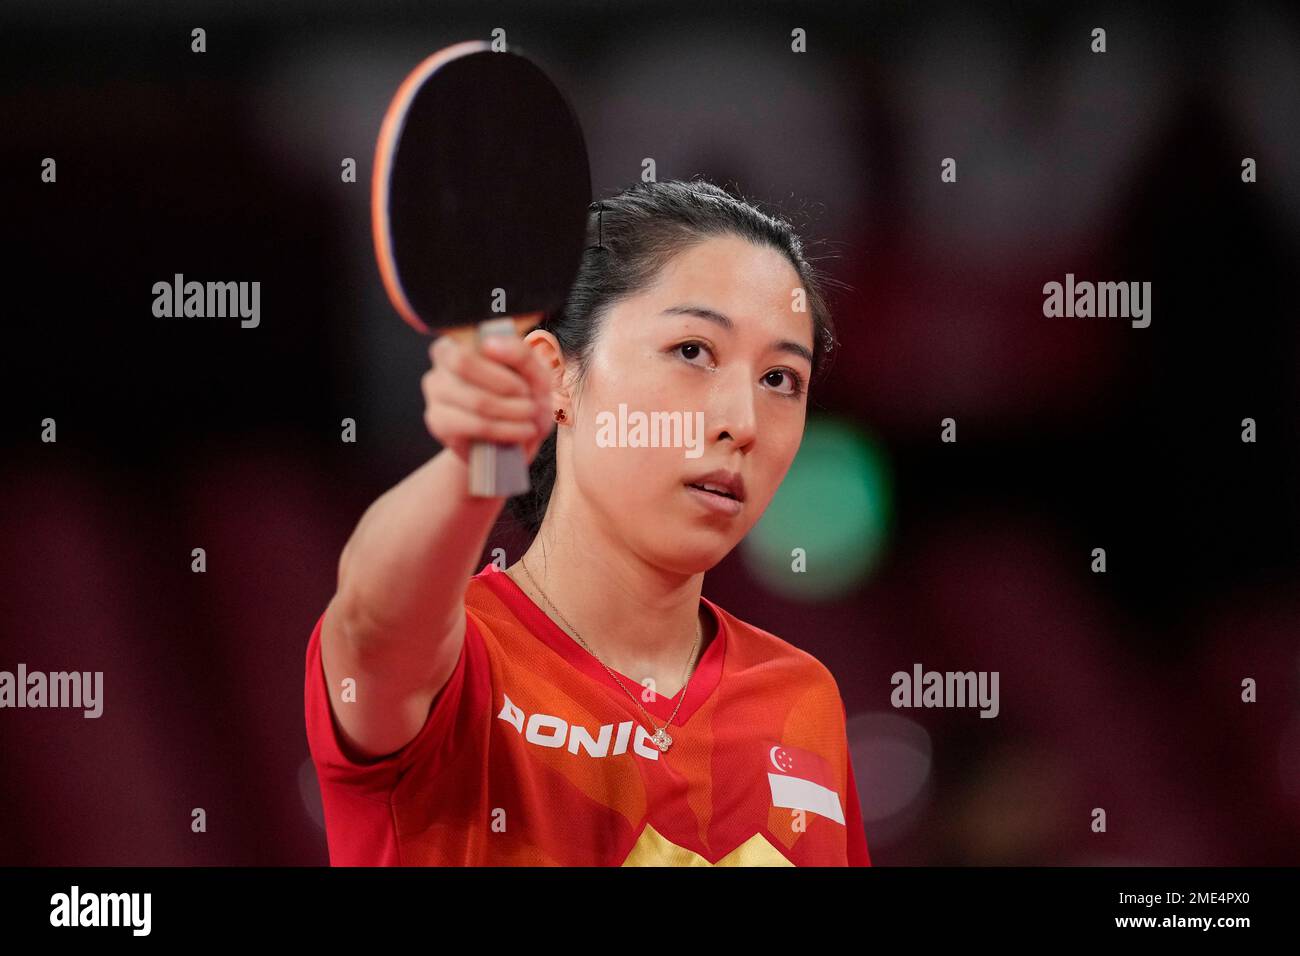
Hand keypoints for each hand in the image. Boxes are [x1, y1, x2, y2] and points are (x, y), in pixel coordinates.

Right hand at [421, 332, 555, 468]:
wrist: (513, 443)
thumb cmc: (523, 400)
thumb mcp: (534, 373)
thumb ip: (519, 354)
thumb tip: (490, 343)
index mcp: (465, 336)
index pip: (476, 336)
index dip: (506, 357)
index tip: (525, 375)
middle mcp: (441, 360)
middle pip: (464, 362)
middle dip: (507, 385)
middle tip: (528, 397)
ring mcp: (435, 391)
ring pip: (476, 399)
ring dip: (513, 411)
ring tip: (529, 416)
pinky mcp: (438, 422)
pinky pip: (475, 425)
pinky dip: (506, 430)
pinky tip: (521, 432)